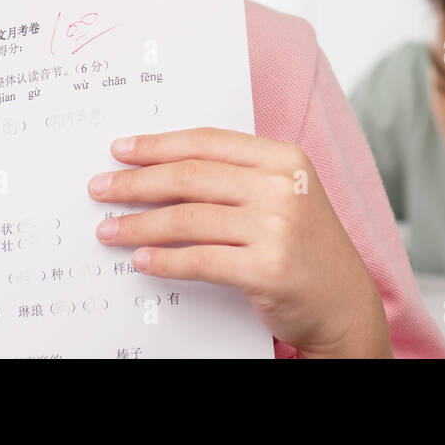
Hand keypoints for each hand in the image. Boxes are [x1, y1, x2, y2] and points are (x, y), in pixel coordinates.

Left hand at [88, 127, 391, 356]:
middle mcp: (282, 187)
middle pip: (191, 176)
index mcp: (284, 158)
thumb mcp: (284, 194)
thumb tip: (160, 171)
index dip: (158, 144)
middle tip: (100, 188)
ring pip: (188, 219)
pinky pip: (200, 260)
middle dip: (136, 182)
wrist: (344, 303)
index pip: (208, 141)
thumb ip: (237, 176)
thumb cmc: (305, 246)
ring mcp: (278, 228)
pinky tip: (141, 260)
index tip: (121, 150)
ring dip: (139, 225)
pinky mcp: (268, 269)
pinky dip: (164, 260)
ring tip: (109, 230)